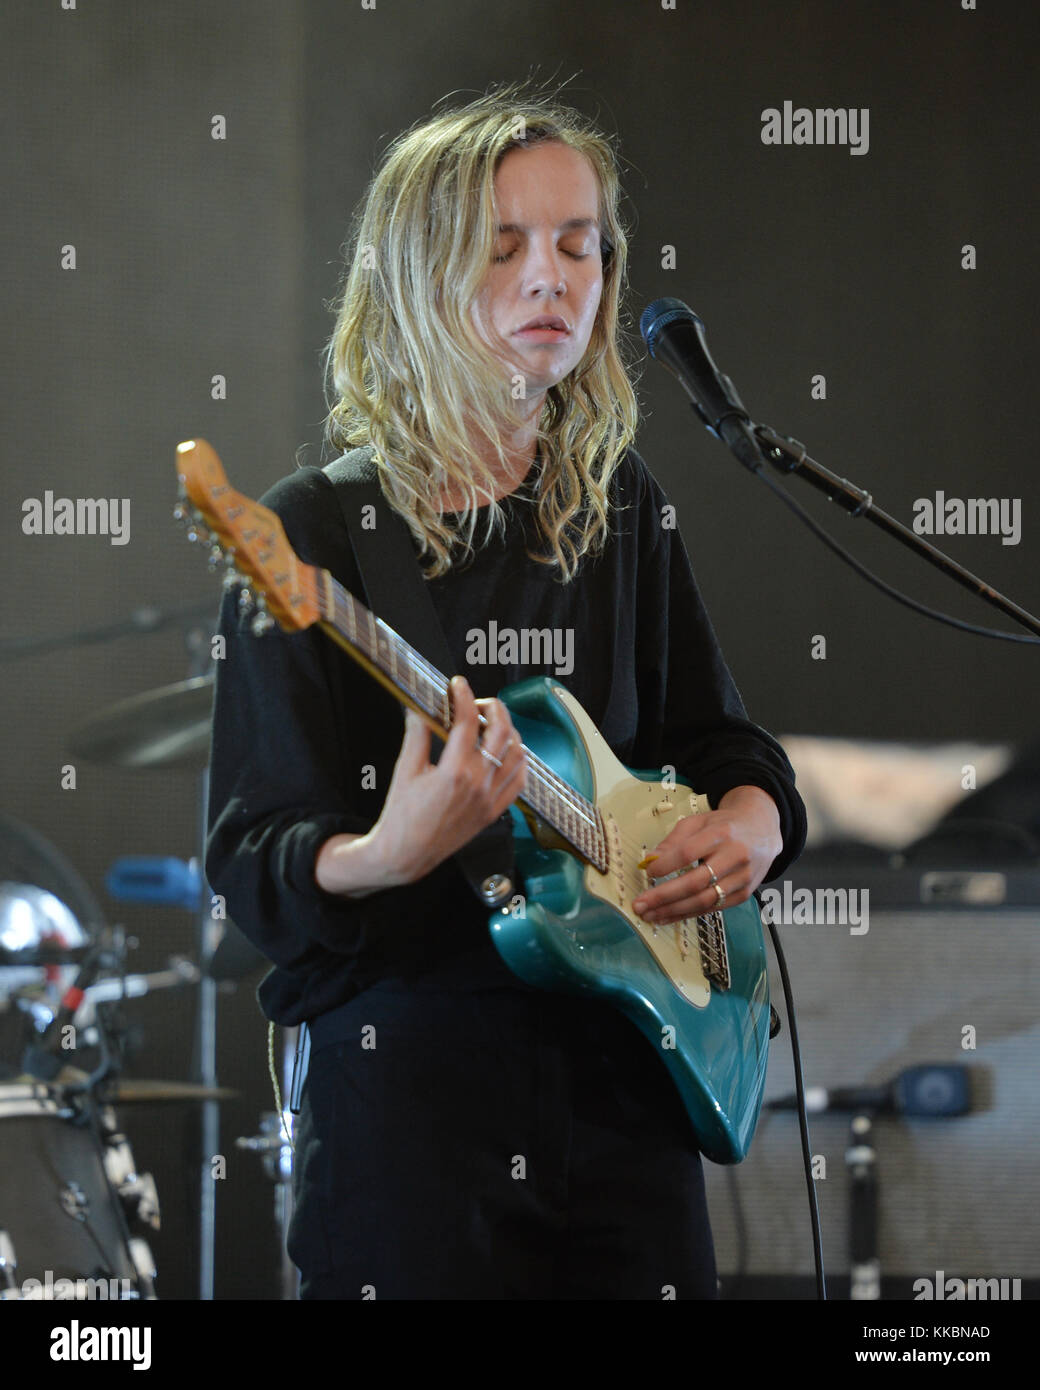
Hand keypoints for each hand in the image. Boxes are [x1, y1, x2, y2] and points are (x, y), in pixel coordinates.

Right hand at [362, 675, 526, 886]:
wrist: (405, 855)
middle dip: (493, 708)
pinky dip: (519, 761)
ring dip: (509, 732)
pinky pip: (520, 781)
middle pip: (501, 732)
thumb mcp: (404, 770)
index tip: (457, 685)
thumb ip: (416, 735)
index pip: (467, 722)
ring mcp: (489, 799)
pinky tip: (506, 752)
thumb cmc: (401, 817)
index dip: (463, 696)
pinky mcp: (494, 812)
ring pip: (518, 754)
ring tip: (492, 725)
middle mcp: (478, 784)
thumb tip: (418, 709)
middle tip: (478, 702)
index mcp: (453, 772)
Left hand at [630, 785, 781, 923]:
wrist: (763, 831)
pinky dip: (688, 914)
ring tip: (650, 915)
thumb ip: (675, 839)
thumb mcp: (699, 821)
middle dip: (664, 896)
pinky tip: (668, 916)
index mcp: (721, 833)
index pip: (689, 852)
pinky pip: (712, 908)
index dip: (666, 866)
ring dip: (673, 911)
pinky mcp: (744, 894)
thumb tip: (651, 860)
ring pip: (704, 900)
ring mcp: (742, 878)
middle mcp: (735, 856)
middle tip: (640, 905)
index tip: (647, 872)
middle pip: (695, 882)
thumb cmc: (724, 825)